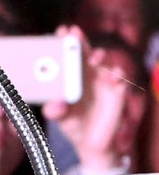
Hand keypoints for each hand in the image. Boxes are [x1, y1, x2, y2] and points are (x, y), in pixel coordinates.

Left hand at [43, 32, 139, 171]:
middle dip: (79, 41)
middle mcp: (87, 76)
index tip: (60, 31)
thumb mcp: (59, 117)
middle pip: (84, 53)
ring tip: (94, 57)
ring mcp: (103, 83)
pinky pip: (120, 81)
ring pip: (103, 64)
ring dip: (99, 57)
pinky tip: (114, 75)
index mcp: (70, 77)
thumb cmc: (71, 124)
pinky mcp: (117, 94)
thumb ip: (55, 111)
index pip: (66, 55)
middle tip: (73, 32)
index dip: (64, 41)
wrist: (91, 143)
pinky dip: (117, 76)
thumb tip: (55, 105)